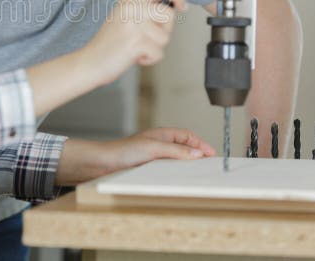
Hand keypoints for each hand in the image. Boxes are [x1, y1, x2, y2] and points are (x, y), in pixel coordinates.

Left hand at [55, 127, 214, 185]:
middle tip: (207, 164)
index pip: (187, 136)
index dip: (200, 143)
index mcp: (161, 134)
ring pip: (176, 159)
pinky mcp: (147, 168)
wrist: (103, 163)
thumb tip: (196, 153)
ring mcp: (153, 156)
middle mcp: (158, 144)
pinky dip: (175, 173)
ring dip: (185, 165)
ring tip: (195, 173)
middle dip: (196, 154)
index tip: (211, 153)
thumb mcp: (153, 148)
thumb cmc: (122, 150)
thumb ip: (176, 150)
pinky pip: (166, 170)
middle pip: (183, 147)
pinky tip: (176, 180)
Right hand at [81, 0, 186, 86]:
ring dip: (155, 47)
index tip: (182, 4)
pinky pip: (159, 53)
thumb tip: (174, 4)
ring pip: (165, 36)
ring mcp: (133, 24)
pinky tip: (135, 56)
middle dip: (165, 30)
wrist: (91, 61)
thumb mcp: (125, 15)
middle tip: (148, 36)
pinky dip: (150, 59)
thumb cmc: (110, 42)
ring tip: (137, 46)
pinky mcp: (136, 42)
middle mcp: (131, 7)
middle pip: (168, 14)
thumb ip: (146, 7)